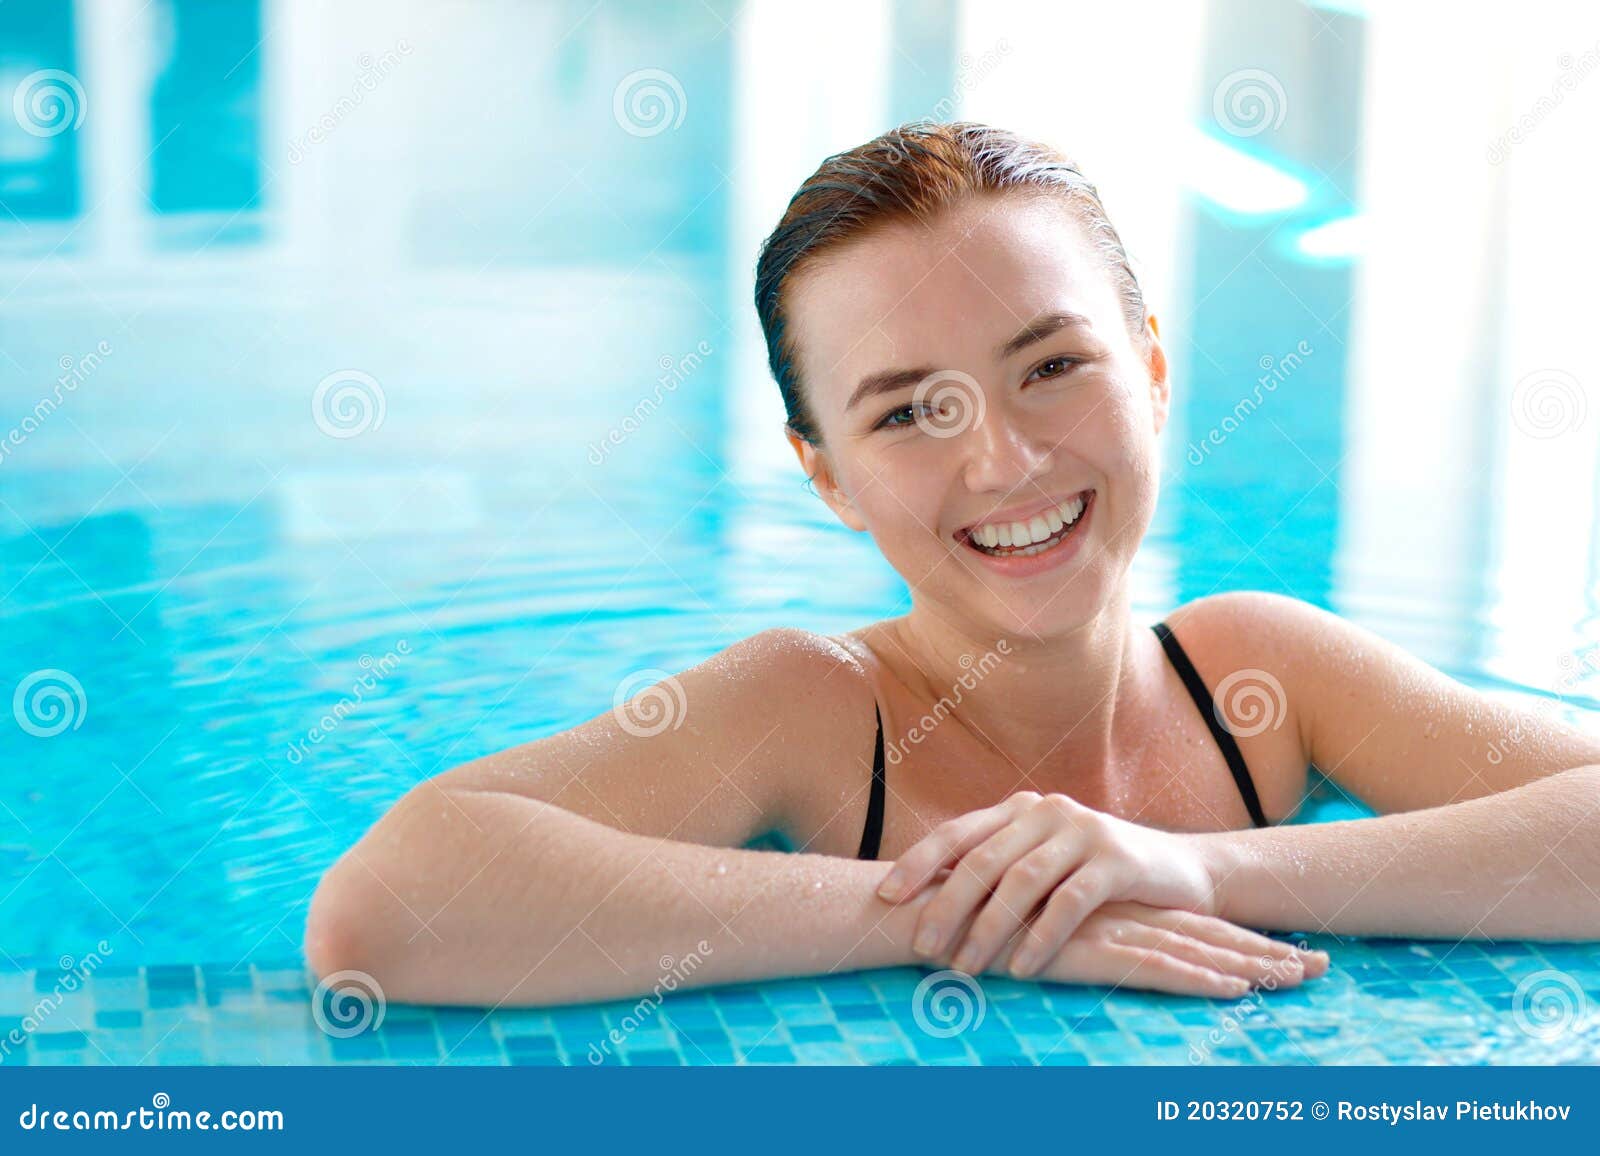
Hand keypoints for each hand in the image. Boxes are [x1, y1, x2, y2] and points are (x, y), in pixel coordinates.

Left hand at [878, 790, 1230, 976]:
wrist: (1178, 873)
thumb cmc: (1094, 878)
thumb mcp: (1042, 864)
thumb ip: (997, 872)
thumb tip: (926, 906)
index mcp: (1017, 810)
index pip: (956, 833)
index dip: (917, 863)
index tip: (883, 897)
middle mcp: (1045, 812)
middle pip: (983, 859)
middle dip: (947, 905)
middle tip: (923, 949)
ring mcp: (1083, 831)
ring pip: (1022, 881)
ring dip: (990, 928)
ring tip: (966, 968)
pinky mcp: (1116, 861)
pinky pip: (1069, 902)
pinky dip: (1041, 937)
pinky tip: (1021, 967)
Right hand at [989, 901, 1328, 997]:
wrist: (924, 906)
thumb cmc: (965, 917)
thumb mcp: (1023, 924)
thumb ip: (1054, 924)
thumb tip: (1077, 944)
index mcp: (1107, 904)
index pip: (1184, 921)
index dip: (1235, 936)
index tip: (1283, 950)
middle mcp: (1114, 910)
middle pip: (1204, 931)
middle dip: (1262, 951)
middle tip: (1321, 966)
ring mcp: (1103, 927)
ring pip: (1190, 948)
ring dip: (1247, 966)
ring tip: (1297, 981)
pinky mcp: (1088, 948)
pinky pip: (1153, 967)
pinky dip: (1198, 979)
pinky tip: (1234, 991)